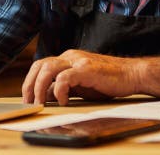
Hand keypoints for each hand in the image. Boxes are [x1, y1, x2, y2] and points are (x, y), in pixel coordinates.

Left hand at [21, 49, 139, 105]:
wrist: (132, 75)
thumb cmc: (108, 81)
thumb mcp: (81, 86)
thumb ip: (64, 88)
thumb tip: (45, 98)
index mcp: (67, 59)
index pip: (40, 66)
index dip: (30, 82)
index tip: (27, 98)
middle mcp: (70, 56)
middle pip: (39, 65)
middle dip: (30, 85)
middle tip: (29, 102)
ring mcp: (78, 61)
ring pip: (48, 69)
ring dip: (40, 88)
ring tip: (41, 103)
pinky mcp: (87, 69)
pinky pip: (65, 77)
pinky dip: (59, 90)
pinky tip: (63, 101)